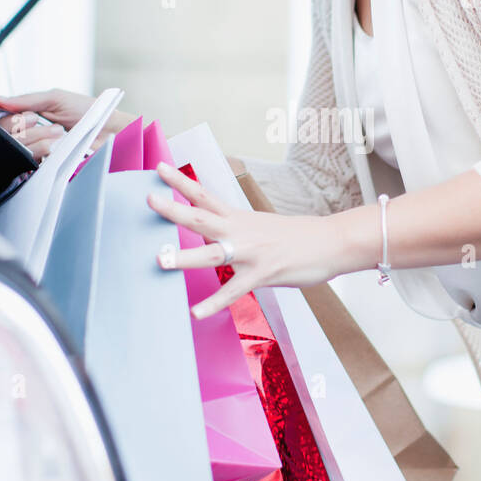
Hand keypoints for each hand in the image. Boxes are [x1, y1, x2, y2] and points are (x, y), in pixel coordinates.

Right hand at [0, 88, 134, 164]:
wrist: (109, 130)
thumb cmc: (86, 111)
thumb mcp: (55, 99)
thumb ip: (26, 100)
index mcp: (29, 119)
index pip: (3, 123)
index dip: (13, 121)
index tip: (30, 117)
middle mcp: (31, 136)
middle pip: (9, 137)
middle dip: (28, 129)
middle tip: (50, 125)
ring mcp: (39, 152)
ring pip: (21, 150)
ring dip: (41, 139)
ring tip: (60, 134)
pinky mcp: (48, 167)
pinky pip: (34, 164)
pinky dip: (46, 153)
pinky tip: (59, 147)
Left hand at [147, 162, 343, 317]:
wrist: (330, 242)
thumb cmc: (297, 237)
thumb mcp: (261, 225)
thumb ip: (236, 229)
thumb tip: (217, 232)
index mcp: (238, 218)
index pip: (204, 194)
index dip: (180, 182)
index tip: (157, 168)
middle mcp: (240, 231)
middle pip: (201, 217)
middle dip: (174, 209)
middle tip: (149, 199)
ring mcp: (250, 253)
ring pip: (212, 254)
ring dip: (185, 257)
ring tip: (159, 260)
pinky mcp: (262, 275)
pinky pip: (233, 291)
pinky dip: (214, 303)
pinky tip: (196, 312)